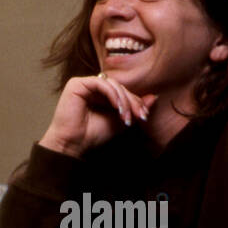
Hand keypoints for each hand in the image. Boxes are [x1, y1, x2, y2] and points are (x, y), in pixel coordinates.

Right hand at [38, 75, 156, 157]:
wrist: (73, 144)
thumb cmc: (92, 135)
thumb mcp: (119, 122)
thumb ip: (134, 109)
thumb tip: (154, 97)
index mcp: (101, 94)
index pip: (123, 91)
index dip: (136, 101)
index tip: (144, 116)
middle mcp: (92, 87)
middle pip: (119, 86)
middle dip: (132, 101)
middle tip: (139, 116)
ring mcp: (84, 83)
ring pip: (112, 84)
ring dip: (123, 99)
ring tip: (126, 116)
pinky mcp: (77, 84)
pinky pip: (100, 83)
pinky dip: (112, 94)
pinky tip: (117, 107)